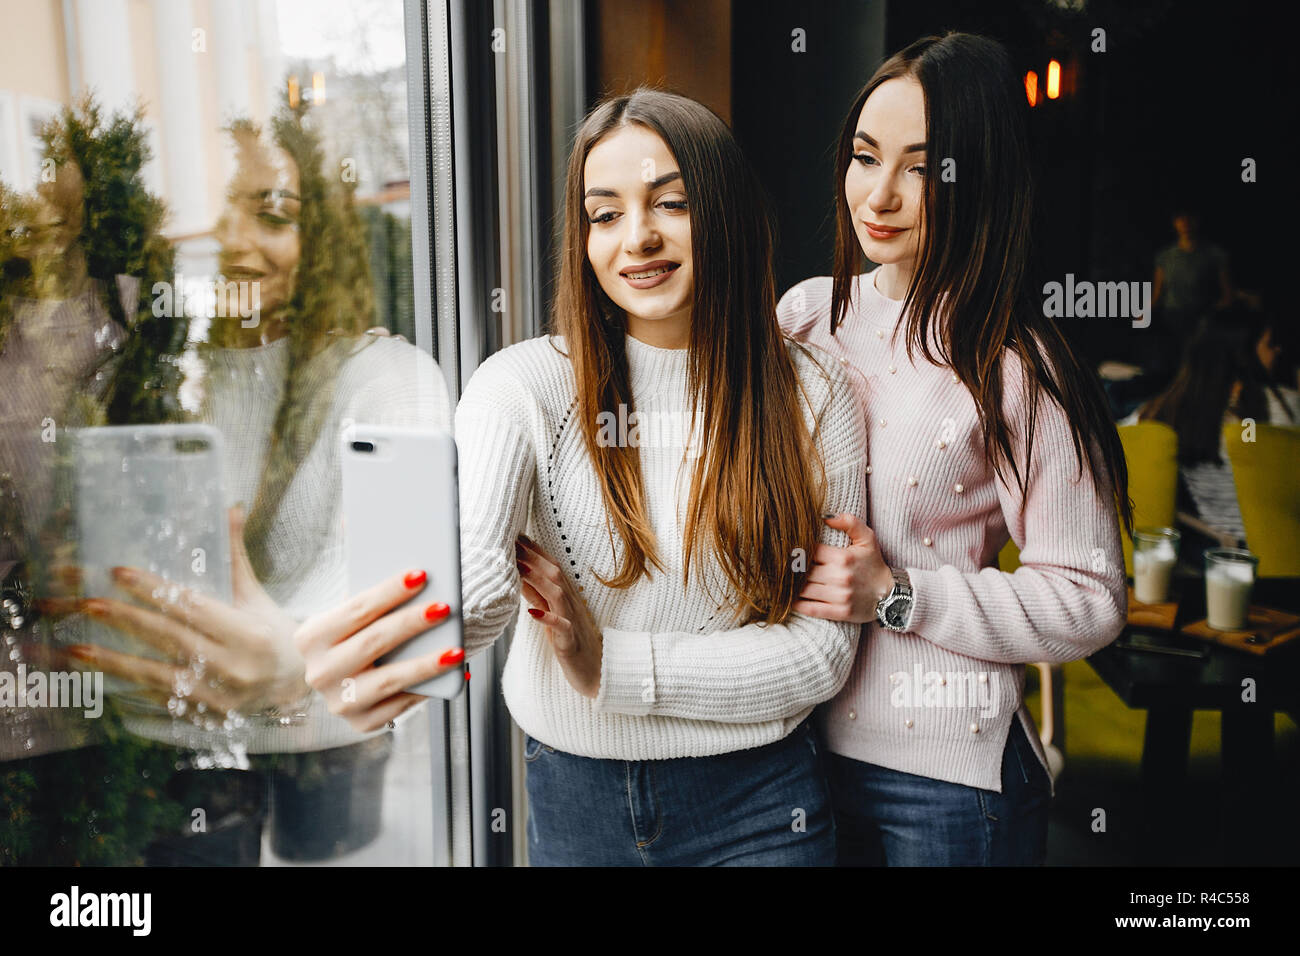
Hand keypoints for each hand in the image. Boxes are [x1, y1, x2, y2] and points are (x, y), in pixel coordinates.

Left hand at [44, 506, 307, 715]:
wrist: (297, 683)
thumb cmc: (272, 632)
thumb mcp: (255, 596)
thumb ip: (235, 557)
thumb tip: (230, 508)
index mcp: (249, 632)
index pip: (193, 606)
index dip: (154, 589)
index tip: (119, 572)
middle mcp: (236, 666)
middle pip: (170, 638)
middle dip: (125, 618)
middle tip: (88, 602)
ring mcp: (221, 695)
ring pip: (159, 675)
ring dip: (115, 661)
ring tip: (77, 648)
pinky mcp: (208, 715)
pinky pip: (162, 699)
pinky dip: (131, 687)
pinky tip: (102, 677)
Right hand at [295, 568, 460, 731]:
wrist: (332, 677)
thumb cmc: (349, 636)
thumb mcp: (346, 616)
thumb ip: (371, 602)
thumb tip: (415, 581)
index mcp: (310, 637)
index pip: (356, 609)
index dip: (390, 591)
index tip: (421, 575)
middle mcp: (319, 672)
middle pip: (374, 641)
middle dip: (412, 622)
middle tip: (443, 608)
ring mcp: (338, 702)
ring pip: (390, 679)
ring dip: (427, 664)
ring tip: (456, 650)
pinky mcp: (360, 723)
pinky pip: (400, 704)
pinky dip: (428, 688)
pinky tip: (451, 673)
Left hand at [515, 533, 602, 697]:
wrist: (597, 673)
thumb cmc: (573, 643)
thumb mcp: (553, 615)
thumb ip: (538, 596)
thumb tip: (519, 576)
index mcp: (566, 598)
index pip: (552, 568)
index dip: (536, 551)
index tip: (518, 536)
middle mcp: (571, 605)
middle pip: (554, 575)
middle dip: (534, 557)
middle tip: (514, 543)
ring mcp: (572, 622)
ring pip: (557, 595)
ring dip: (538, 580)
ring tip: (519, 568)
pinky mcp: (570, 642)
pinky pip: (561, 627)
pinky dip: (547, 618)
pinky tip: (533, 612)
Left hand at [792, 513, 894, 623]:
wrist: (889, 595)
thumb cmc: (873, 564)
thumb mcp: (868, 538)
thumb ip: (849, 522)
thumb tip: (824, 517)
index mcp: (843, 557)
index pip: (809, 550)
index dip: (798, 550)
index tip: (788, 550)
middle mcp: (840, 577)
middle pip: (803, 571)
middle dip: (792, 568)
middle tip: (780, 566)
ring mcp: (840, 596)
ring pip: (804, 590)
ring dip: (790, 586)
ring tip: (782, 581)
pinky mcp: (840, 612)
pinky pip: (811, 609)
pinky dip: (797, 604)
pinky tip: (789, 599)